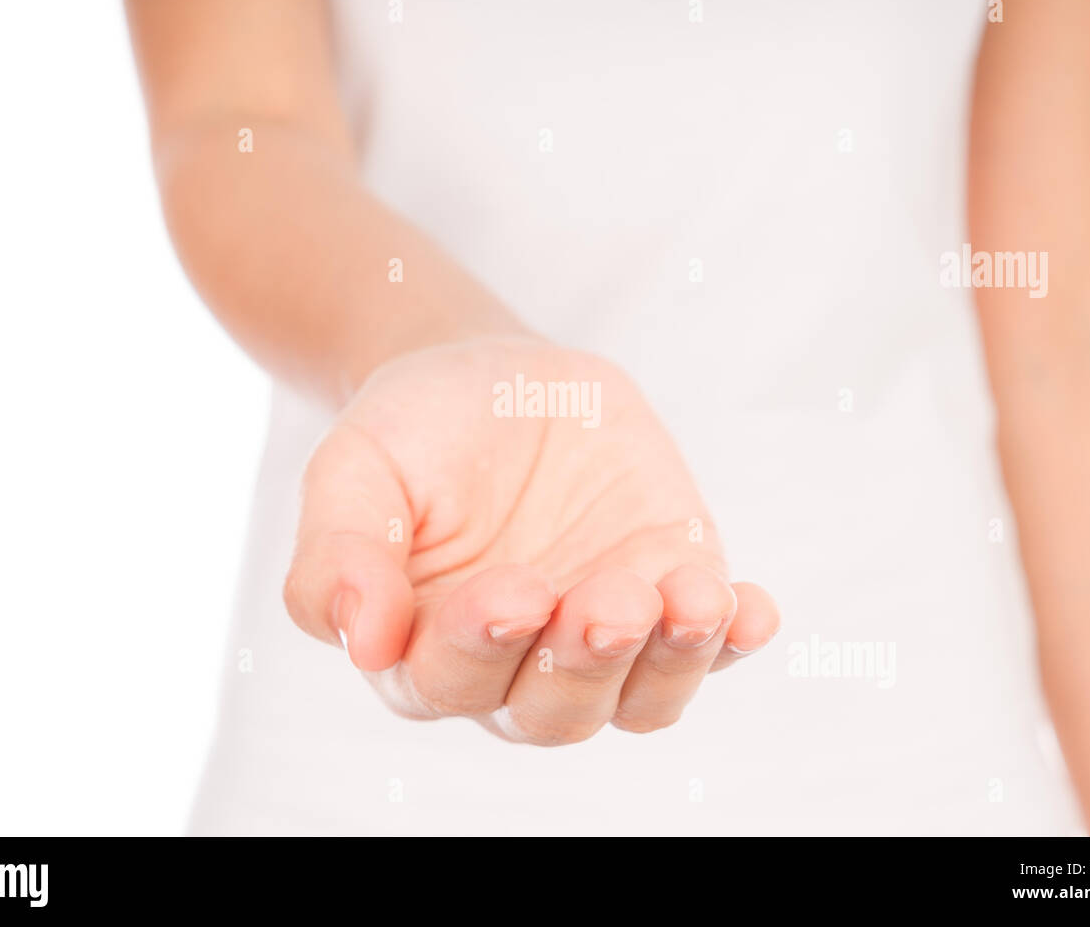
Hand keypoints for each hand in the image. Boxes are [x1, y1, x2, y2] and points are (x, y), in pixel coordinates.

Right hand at [283, 336, 779, 744]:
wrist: (495, 377)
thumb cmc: (414, 432)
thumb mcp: (352, 469)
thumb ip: (336, 556)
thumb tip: (360, 640)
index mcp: (423, 650)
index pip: (449, 681)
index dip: (481, 647)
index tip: (513, 590)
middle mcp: (515, 665)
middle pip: (552, 712)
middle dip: (585, 663)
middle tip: (610, 601)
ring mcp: (598, 634)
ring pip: (638, 699)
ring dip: (671, 660)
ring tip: (693, 599)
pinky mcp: (664, 595)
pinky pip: (707, 645)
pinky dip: (734, 638)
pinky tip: (752, 609)